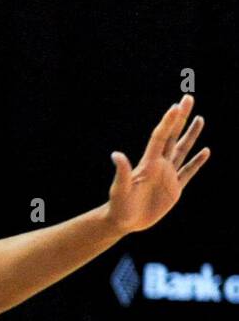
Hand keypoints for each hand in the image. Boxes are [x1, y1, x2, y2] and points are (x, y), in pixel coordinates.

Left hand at [107, 95, 209, 234]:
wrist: (122, 222)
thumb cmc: (118, 206)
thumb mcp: (119, 189)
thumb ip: (121, 172)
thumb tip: (115, 154)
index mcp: (148, 163)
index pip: (160, 137)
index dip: (168, 122)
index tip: (176, 105)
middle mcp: (159, 165)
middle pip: (173, 137)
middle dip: (181, 118)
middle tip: (188, 98)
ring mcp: (168, 176)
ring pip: (182, 150)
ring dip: (191, 135)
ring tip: (200, 118)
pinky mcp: (174, 189)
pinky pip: (188, 172)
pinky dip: (197, 162)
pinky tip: (205, 151)